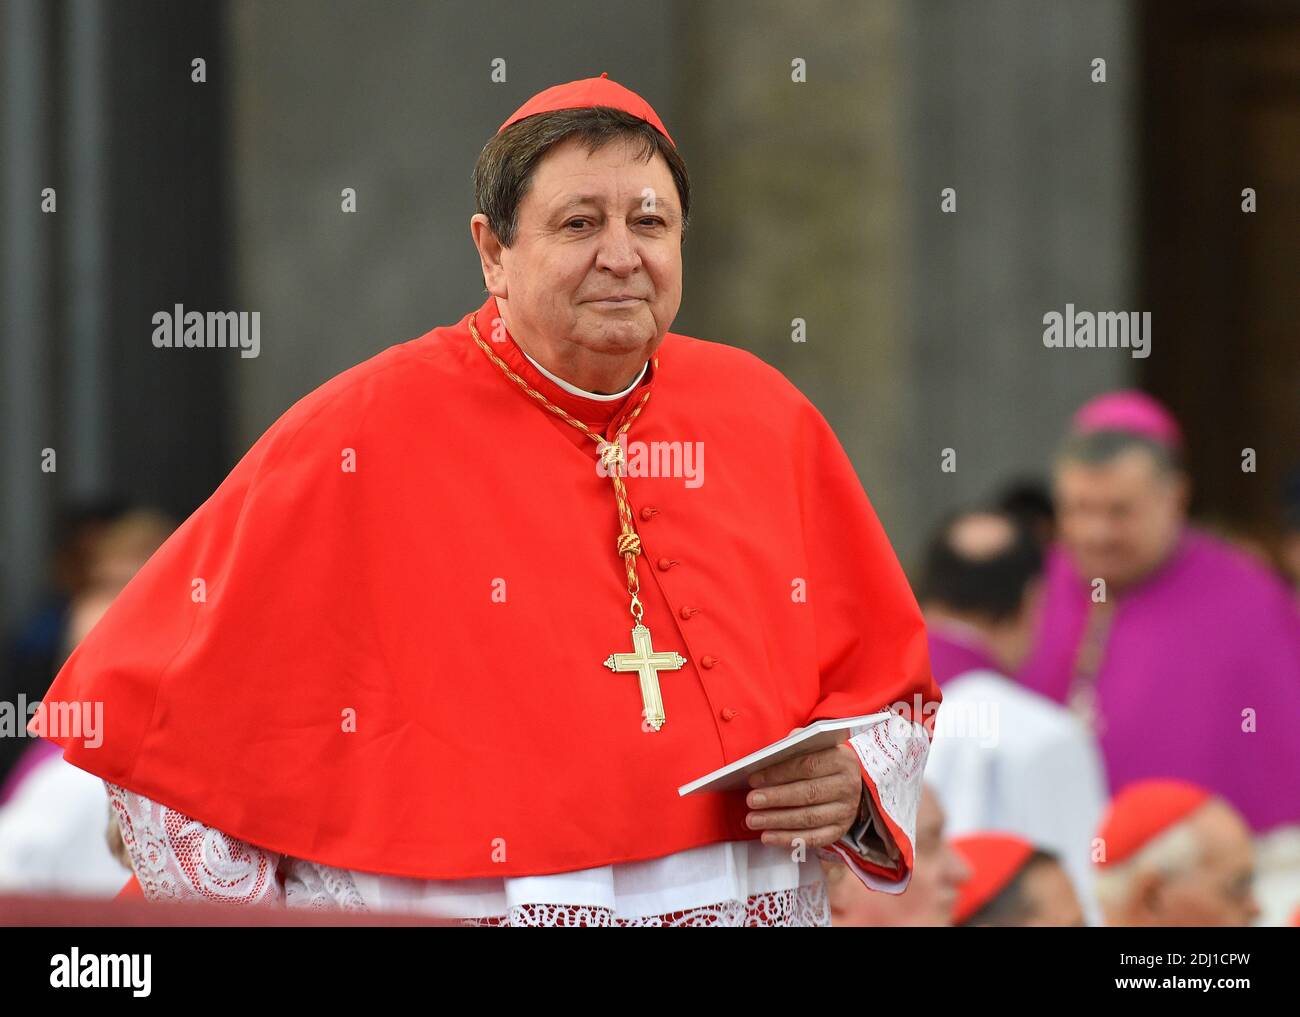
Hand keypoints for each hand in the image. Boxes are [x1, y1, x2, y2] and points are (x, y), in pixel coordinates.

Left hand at [744, 744, 863, 849]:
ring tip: (753, 820)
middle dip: (776, 798)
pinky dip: (788, 839)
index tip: (754, 779)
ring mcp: (845, 811)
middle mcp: (847, 786)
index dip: (778, 773)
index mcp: (841, 760)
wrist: (848, 785)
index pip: (807, 766)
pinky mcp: (840, 831)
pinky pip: (813, 839)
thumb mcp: (814, 747)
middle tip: (751, 801)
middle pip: (808, 793)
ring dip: (778, 821)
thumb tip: (770, 754)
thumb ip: (795, 747)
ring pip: (809, 818)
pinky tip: (768, 837)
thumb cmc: (822, 763)